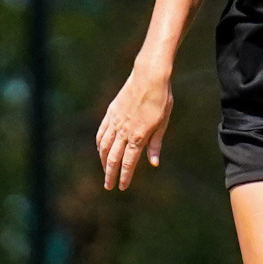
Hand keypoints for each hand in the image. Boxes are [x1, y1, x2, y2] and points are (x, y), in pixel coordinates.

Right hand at [96, 66, 173, 190]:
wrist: (149, 76)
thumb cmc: (161, 99)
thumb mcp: (163, 123)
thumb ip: (156, 144)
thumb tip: (153, 164)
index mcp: (139, 135)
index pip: (128, 162)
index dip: (125, 176)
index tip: (122, 187)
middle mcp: (124, 130)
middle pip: (113, 158)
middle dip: (110, 174)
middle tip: (108, 186)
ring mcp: (115, 121)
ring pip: (104, 146)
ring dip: (103, 161)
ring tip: (105, 170)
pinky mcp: (111, 112)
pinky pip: (101, 132)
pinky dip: (99, 144)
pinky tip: (100, 150)